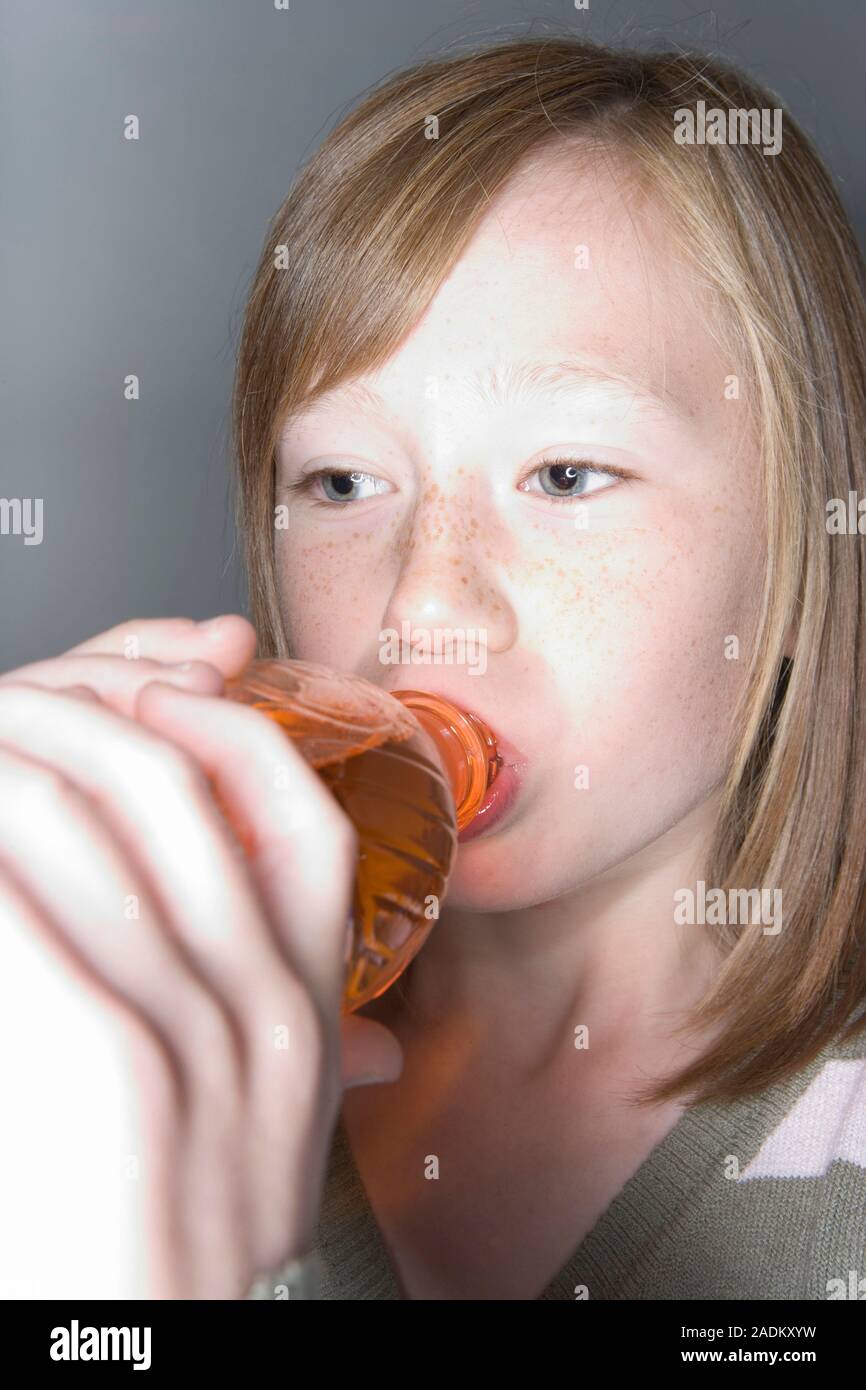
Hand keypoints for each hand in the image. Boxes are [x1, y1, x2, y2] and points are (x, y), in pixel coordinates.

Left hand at [0, 618, 402, 1297]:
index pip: (303, 824)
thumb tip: (374, 1051)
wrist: (149, 1361)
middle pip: (177, 791)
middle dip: (83, 713)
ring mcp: (198, 1034)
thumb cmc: (183, 1255)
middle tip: (14, 700)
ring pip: (93, 824)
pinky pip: (31, 909)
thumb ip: (325, 1077)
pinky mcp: (112, 1069)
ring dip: (12, 761)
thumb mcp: (284, 1154)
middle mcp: (271, 1007)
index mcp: (314, 1010)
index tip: (173, 688)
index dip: (234, 732)